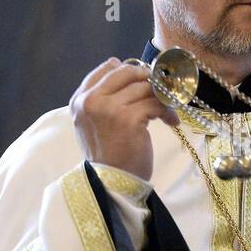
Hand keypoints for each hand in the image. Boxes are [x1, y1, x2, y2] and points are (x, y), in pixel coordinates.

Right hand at [70, 58, 178, 181]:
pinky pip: (156, 103)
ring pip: (145, 87)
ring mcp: (109, 108)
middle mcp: (91, 101)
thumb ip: (104, 97)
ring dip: (162, 98)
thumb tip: (126, 68)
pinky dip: (167, 111)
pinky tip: (171, 122)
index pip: (107, 68)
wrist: (111, 182)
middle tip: (161, 91)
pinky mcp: (128, 118)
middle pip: (128, 71)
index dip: (130, 71)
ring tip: (167, 113)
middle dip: (148, 79)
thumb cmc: (107, 154)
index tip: (144, 81)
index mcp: (79, 100)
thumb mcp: (94, 122)